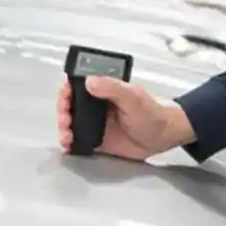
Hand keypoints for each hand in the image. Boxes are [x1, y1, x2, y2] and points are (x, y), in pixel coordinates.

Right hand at [57, 76, 195, 160]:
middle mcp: (96, 104)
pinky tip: (70, 145)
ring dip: (64, 128)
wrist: (163, 137)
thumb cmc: (151, 112)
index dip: (68, 88)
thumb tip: (90, 81)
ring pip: (71, 123)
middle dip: (62, 110)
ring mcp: (95, 123)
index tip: (65, 95)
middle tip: (65, 118)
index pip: (78, 84)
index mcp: (104, 89)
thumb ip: (113, 88)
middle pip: (70, 104)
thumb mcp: (133, 97)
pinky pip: (79, 140)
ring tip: (67, 135)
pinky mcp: (97, 140)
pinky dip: (71, 142)